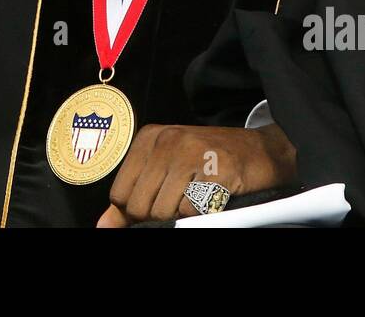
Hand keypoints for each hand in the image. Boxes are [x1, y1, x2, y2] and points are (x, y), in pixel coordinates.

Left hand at [97, 122, 296, 226]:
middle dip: (157, 214)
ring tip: (195, 197)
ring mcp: (192, 154)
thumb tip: (103, 226)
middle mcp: (167, 141)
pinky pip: (192, 210)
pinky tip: (211, 196)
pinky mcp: (216, 170)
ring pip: (163, 211)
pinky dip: (200, 212)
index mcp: (149, 138)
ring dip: (179, 214)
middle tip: (180, 200)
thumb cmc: (209, 160)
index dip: (136, 209)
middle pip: (139, 206)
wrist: (261, 150)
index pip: (120, 194)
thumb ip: (133, 194)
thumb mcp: (165, 167)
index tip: (157, 201)